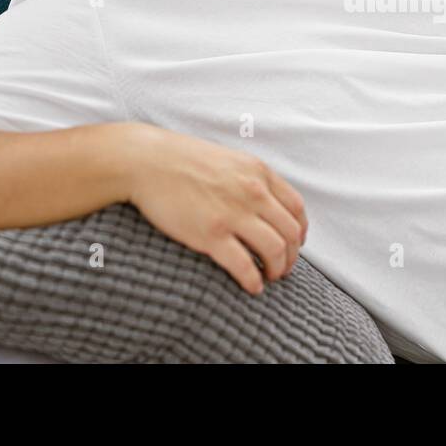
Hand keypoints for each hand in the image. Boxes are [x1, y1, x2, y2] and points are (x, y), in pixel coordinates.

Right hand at [122, 123, 308, 294]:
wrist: (146, 162)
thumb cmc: (183, 160)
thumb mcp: (229, 160)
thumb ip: (251, 179)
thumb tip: (267, 203)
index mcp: (258, 172)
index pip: (296, 208)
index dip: (300, 231)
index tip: (294, 243)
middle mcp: (253, 192)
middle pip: (290, 232)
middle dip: (291, 255)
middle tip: (283, 267)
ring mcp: (233, 214)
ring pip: (274, 250)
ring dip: (277, 269)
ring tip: (270, 277)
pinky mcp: (211, 234)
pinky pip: (244, 265)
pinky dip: (254, 280)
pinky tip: (253, 286)